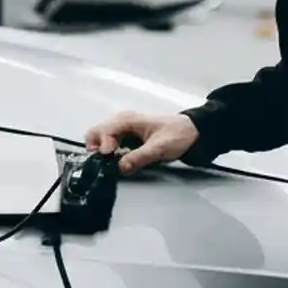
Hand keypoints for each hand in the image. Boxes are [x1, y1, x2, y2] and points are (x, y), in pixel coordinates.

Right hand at [84, 111, 198, 173]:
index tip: (109, 157)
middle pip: (96, 131)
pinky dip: (110, 152)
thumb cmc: (178, 135)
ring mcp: (124, 128)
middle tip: (104, 161)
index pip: (104, 131)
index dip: (103, 145)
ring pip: (101, 137)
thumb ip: (139, 157)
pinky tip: (119, 160)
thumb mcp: (159, 148)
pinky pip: (111, 143)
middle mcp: (123, 121)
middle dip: (95, 146)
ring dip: (102, 150)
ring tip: (111, 162)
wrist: (192, 132)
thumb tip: (120, 167)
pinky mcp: (128, 137)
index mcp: (128, 120)